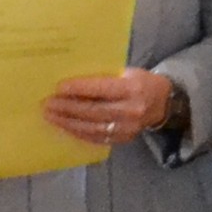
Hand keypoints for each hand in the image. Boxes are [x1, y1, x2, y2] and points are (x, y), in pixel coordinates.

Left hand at [39, 67, 177, 148]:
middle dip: (67, 108)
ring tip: (51, 116)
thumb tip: (72, 80)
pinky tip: (65, 127)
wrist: (163, 102)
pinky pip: (96, 138)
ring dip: (68, 123)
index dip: (78, 89)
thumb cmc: (140, 82)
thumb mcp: (127, 72)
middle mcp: (131, 110)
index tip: (58, 88)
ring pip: (92, 128)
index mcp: (132, 89)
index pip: (101, 89)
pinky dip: (78, 132)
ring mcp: (127, 128)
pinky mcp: (123, 139)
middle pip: (93, 111)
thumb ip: (104, 77)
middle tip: (48, 104)